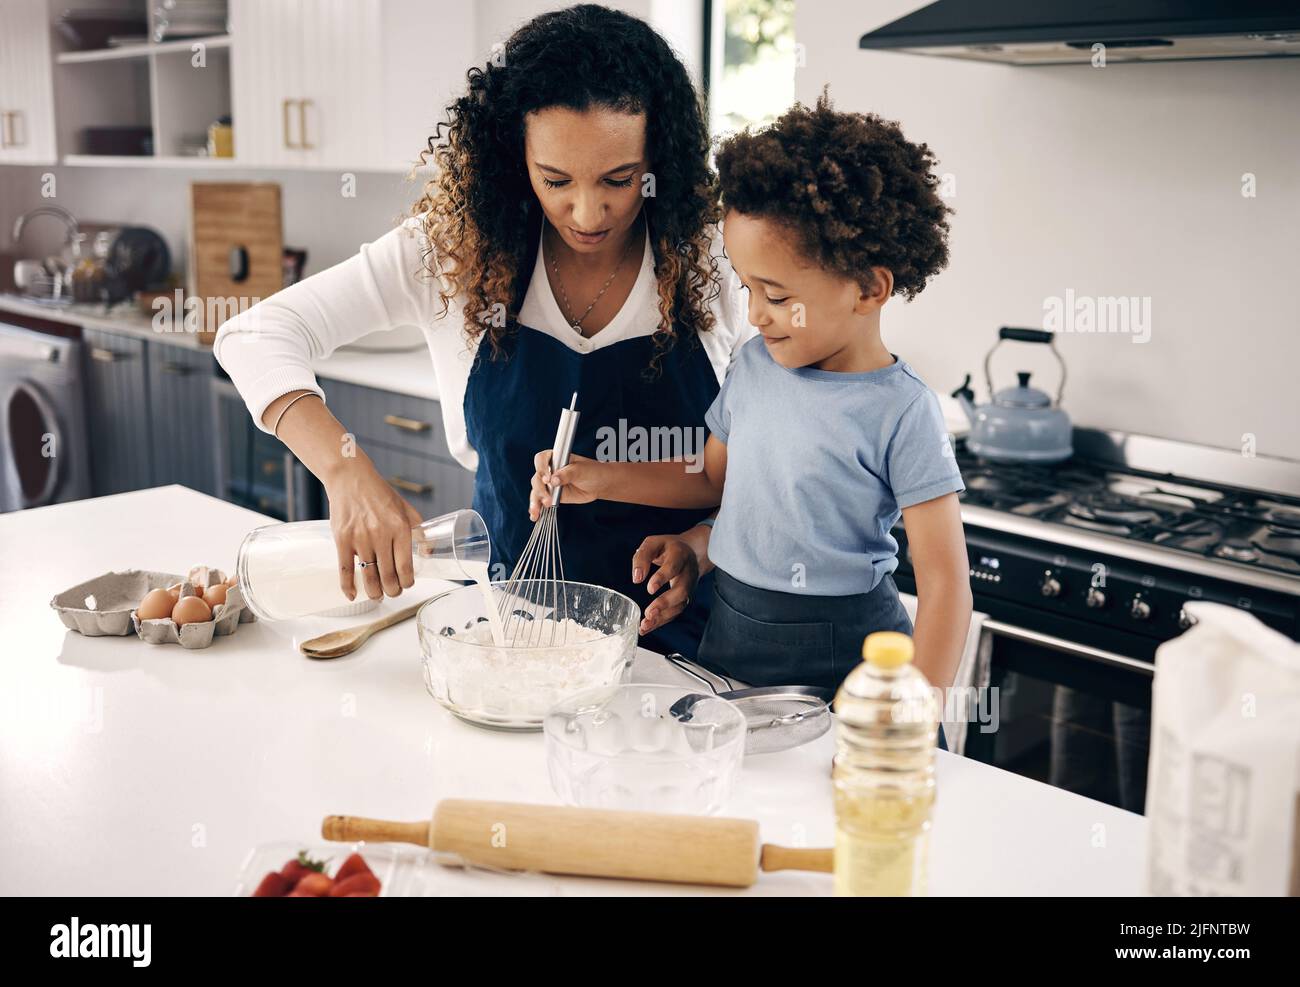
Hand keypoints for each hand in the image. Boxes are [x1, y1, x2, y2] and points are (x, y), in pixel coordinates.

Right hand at [324, 457, 423, 601]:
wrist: (351, 478)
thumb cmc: (379, 493)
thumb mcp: (406, 509)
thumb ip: (420, 531)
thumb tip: (428, 553)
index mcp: (400, 528)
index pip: (405, 566)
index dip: (407, 582)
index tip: (407, 585)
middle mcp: (381, 534)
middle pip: (388, 576)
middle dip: (392, 591)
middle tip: (393, 592)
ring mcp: (360, 538)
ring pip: (368, 576)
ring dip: (374, 592)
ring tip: (377, 595)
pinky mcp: (342, 539)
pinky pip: (345, 570)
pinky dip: (348, 586)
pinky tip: (352, 595)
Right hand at [529, 450, 606, 519]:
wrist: (599, 484)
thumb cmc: (591, 472)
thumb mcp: (580, 470)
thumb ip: (566, 474)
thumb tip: (553, 481)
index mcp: (555, 458)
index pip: (541, 459)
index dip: (542, 469)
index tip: (548, 479)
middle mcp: (549, 470)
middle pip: (537, 478)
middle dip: (540, 490)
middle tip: (548, 499)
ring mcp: (549, 484)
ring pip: (536, 491)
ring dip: (535, 502)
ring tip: (537, 512)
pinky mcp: (551, 495)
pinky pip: (540, 501)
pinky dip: (537, 508)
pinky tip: (535, 515)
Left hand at [632, 534, 699, 634]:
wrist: (690, 552)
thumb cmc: (667, 548)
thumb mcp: (652, 543)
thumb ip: (642, 557)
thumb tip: (637, 578)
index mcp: (680, 555)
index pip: (673, 567)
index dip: (662, 578)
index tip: (649, 589)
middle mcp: (688, 573)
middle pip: (682, 591)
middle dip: (665, 603)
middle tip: (649, 613)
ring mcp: (689, 587)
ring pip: (679, 605)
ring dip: (663, 617)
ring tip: (645, 625)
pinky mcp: (684, 598)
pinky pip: (675, 612)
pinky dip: (661, 621)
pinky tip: (647, 627)